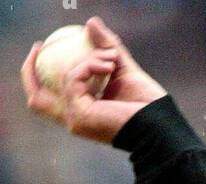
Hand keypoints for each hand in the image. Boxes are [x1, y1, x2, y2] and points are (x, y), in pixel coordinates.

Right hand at [21, 15, 165, 145]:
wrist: (160, 125)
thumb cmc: (148, 106)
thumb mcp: (122, 70)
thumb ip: (106, 48)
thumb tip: (90, 22)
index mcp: (82, 114)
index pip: (47, 100)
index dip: (35, 75)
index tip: (41, 48)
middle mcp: (75, 121)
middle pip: (36, 100)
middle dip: (30, 69)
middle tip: (40, 44)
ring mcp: (75, 120)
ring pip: (66, 78)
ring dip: (88, 60)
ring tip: (111, 58)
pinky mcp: (79, 115)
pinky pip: (74, 78)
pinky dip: (89, 66)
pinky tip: (109, 65)